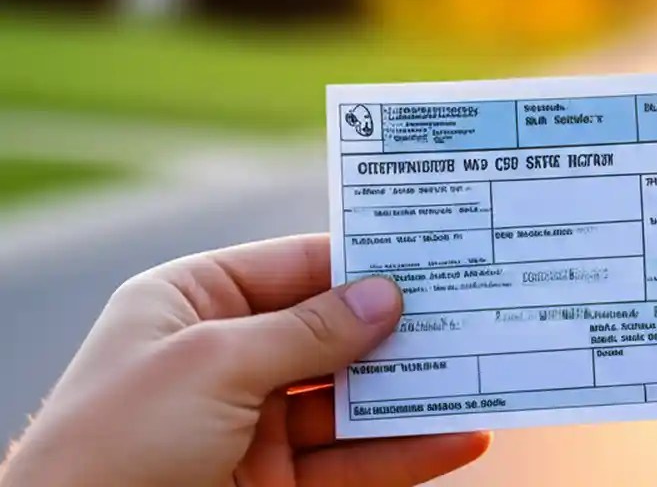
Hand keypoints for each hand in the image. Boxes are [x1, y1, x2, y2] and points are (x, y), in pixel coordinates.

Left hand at [0, 234, 488, 486]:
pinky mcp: (274, 486)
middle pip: (332, 335)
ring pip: (352, 403)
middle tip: (472, 310)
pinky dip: (407, 452)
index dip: (359, 261)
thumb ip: (309, 331)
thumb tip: (386, 295)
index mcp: (190, 305)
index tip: (430, 254)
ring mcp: (251, 428)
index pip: (293, 267)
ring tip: (481, 374)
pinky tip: (458, 438)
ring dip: (414, 393)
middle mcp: (225, 360)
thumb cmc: (113, 444)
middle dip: (398, 329)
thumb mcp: (213, 364)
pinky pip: (354, 462)